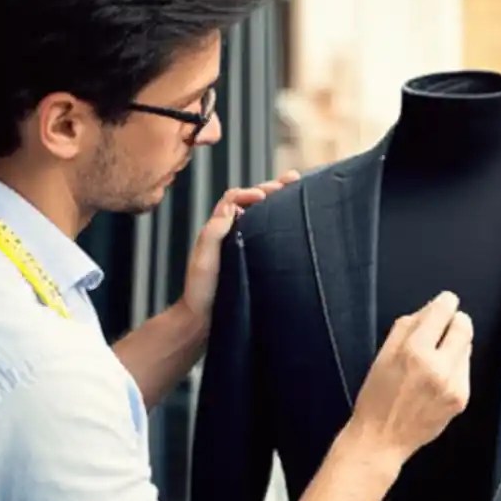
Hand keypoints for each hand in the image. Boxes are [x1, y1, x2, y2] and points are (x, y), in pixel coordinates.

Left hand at [180, 170, 301, 324]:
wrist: (204, 321)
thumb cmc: (202, 292)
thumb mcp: (204, 260)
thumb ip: (214, 232)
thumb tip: (231, 207)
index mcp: (216, 229)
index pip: (233, 199)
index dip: (249, 192)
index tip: (266, 196)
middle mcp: (229, 233)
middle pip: (250, 202)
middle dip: (271, 188)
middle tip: (294, 180)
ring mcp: (242, 244)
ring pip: (260, 215)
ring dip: (278, 200)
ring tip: (299, 189)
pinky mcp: (253, 258)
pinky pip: (267, 233)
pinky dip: (280, 220)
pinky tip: (296, 217)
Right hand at [345, 291, 472, 466]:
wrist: (381, 438)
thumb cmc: (375, 400)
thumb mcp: (380, 357)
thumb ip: (404, 328)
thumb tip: (427, 310)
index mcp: (413, 352)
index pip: (442, 312)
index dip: (444, 302)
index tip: (443, 301)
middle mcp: (438, 367)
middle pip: (464, 326)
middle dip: (455, 321)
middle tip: (444, 324)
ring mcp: (453, 384)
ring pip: (466, 348)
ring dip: (454, 345)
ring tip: (432, 358)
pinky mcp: (461, 398)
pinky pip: (465, 370)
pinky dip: (454, 367)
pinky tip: (435, 378)